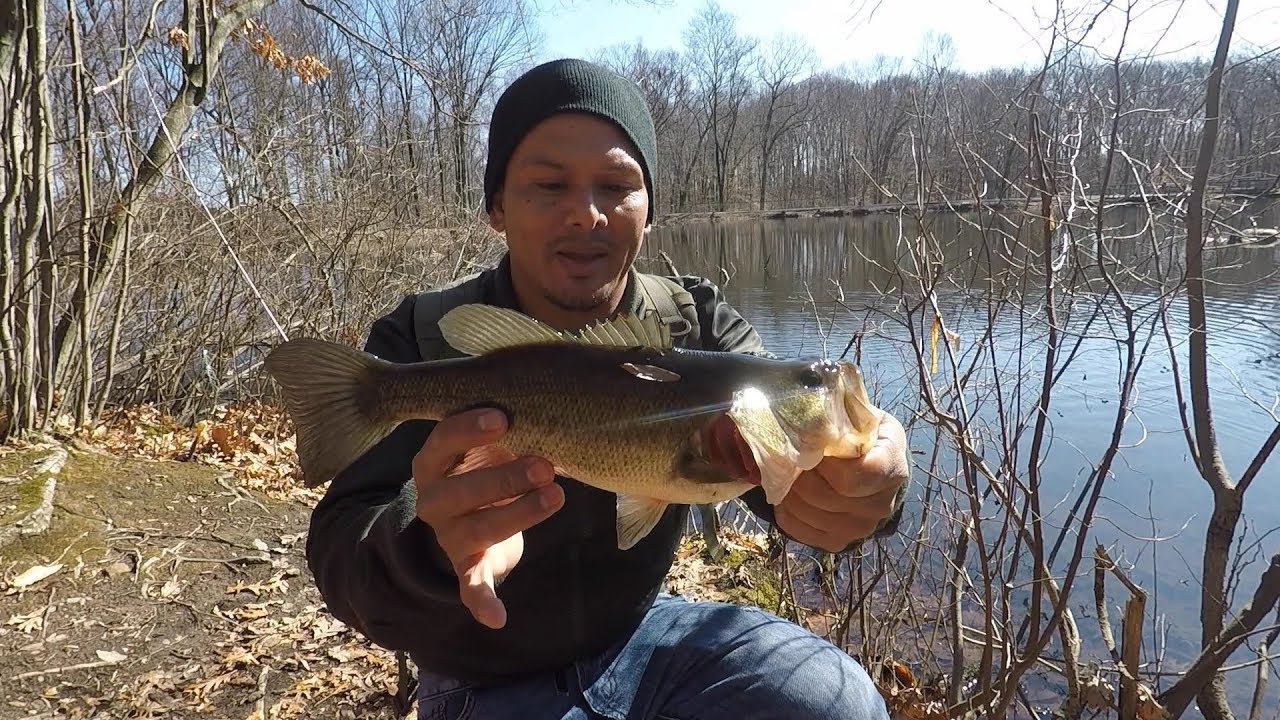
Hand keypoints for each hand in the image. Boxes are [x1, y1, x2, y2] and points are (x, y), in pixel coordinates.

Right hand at [412, 408, 564, 628]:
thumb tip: (560, 423)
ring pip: (479, 529)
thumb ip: (511, 438)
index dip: (468, 430)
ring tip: (557, 498)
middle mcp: (433, 500)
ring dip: (518, 515)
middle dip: (505, 477)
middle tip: (544, 467)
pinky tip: (496, 617)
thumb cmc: (483, 468)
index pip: (442, 441)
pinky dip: (482, 602)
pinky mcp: (464, 567)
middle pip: (464, 491)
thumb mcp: (488, 449)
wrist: (462, 519)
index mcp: (432, 463)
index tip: (502, 419)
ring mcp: (448, 536)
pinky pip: (470, 587)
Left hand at [775, 412, 909, 551]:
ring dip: (788, 491)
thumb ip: (837, 417)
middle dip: (798, 474)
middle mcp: (881, 505)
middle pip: (825, 496)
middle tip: (788, 458)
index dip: (823, 463)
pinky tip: (789, 493)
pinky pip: (799, 530)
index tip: (811, 447)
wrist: (871, 466)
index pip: (852, 476)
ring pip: (808, 513)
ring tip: (787, 473)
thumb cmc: (861, 434)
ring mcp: (861, 528)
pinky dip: (785, 511)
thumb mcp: (858, 415)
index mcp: (892, 469)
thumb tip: (807, 422)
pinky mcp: (839, 541)